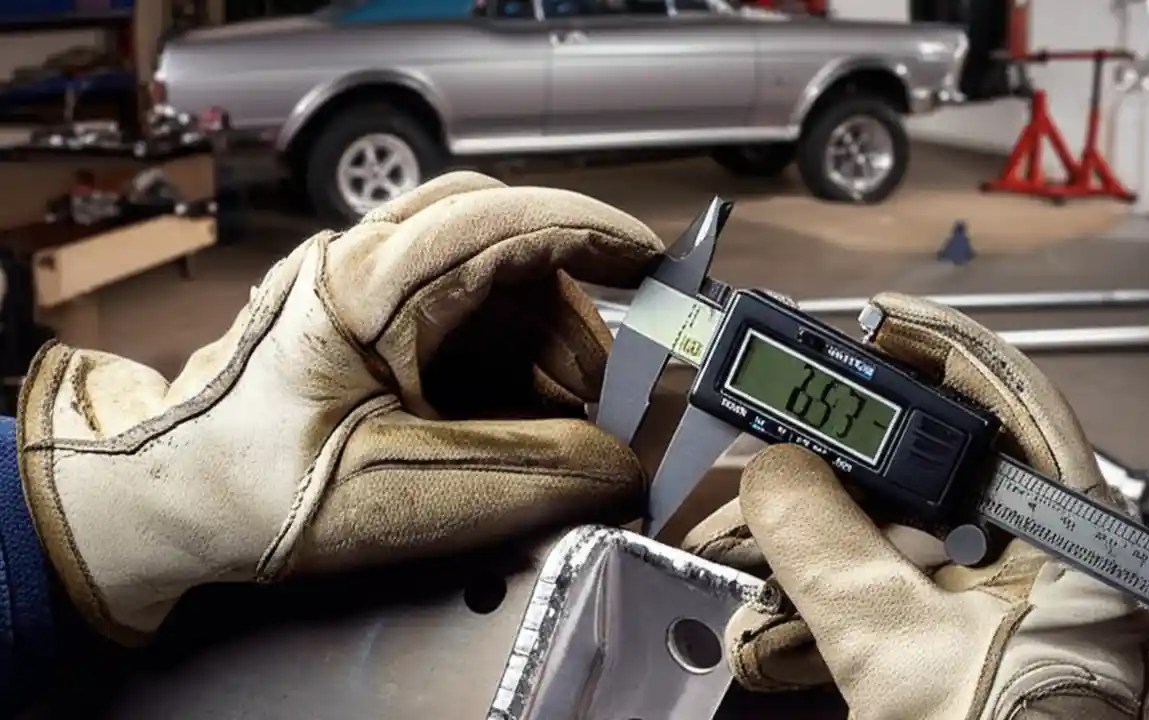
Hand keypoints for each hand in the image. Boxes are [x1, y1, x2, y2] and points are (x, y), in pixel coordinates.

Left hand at [17, 171, 663, 644]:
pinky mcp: (369, 312)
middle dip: (568, 323)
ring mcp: (364, 281)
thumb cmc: (257, 490)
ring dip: (540, 350)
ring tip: (560, 426)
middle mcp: (364, 261)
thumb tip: (619, 467)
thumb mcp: (405, 493)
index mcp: (363, 284)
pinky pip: (463, 313)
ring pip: (490, 283)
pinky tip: (517, 418)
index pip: (498, 223)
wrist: (173, 499)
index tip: (652, 257)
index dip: (587, 232)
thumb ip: (526, 475)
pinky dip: (507, 362)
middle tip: (601, 400)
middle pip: (505, 250)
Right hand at [683, 292, 1148, 719]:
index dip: (940, 352)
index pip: (1015, 402)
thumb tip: (773, 473)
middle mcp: (1039, 566)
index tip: (868, 329)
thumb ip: (825, 548)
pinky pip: (874, 596)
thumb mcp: (895, 650)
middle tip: (771, 455)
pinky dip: (816, 609)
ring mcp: (991, 608)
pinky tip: (774, 638)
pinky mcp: (946, 645)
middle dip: (832, 477)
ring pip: (888, 539)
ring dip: (806, 558)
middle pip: (930, 470)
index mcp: (1074, 546)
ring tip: (749, 571)